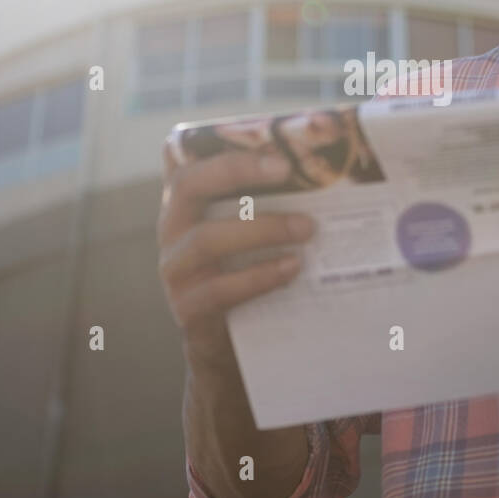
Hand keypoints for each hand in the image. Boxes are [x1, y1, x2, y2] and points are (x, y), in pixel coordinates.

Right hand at [156, 138, 315, 371]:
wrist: (226, 344)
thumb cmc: (242, 272)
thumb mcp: (247, 235)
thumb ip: (266, 202)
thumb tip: (327, 171)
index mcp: (185, 205)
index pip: (191, 163)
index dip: (229, 154)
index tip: (276, 153)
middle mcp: (171, 231)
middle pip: (188, 187)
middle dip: (237, 172)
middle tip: (287, 170)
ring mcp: (175, 270)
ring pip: (208, 239)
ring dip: (262, 228)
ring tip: (306, 228)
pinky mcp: (188, 308)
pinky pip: (220, 289)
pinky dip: (260, 276)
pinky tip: (293, 267)